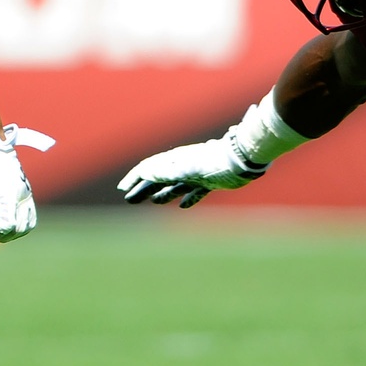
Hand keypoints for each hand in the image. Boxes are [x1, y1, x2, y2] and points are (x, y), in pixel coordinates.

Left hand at [0, 121, 54, 242]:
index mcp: (6, 190)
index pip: (9, 223)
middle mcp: (20, 192)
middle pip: (19, 228)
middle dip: (2, 235)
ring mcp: (26, 192)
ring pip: (29, 224)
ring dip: (13, 232)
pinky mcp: (26, 191)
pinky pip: (30, 215)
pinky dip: (20, 224)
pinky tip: (3, 220)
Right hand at [118, 136, 266, 207]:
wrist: (241, 160)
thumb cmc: (214, 162)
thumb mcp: (186, 167)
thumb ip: (165, 170)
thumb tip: (144, 172)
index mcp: (174, 161)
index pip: (149, 168)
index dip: (135, 178)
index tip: (123, 189)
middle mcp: (183, 166)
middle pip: (159, 178)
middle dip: (143, 188)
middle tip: (130, 200)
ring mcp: (197, 173)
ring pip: (174, 185)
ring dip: (161, 193)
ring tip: (152, 201)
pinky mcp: (211, 181)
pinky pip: (195, 191)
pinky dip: (186, 198)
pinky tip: (183, 206)